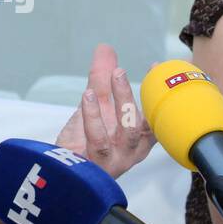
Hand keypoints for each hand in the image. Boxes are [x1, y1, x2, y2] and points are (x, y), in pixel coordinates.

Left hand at [55, 44, 155, 178]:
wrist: (64, 175)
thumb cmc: (86, 143)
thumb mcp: (97, 108)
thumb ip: (101, 80)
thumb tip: (105, 48)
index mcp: (139, 138)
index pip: (155, 115)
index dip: (159, 92)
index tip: (156, 67)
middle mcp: (132, 151)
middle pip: (140, 122)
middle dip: (131, 94)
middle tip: (119, 70)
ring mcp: (117, 159)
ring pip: (126, 130)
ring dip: (120, 101)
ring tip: (110, 76)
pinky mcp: (98, 166)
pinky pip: (99, 140)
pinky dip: (93, 116)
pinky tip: (87, 96)